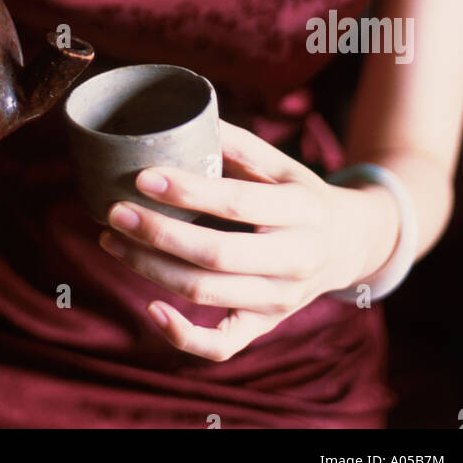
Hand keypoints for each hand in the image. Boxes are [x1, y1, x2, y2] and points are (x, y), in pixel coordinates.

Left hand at [98, 118, 395, 360]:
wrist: (349, 245)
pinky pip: (222, 345)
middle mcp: (294, 260)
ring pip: (207, 293)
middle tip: (116, 212)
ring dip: (152, 269)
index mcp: (300, 210)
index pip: (236, 203)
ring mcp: (280, 299)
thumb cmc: (301, 194)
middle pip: (215, 255)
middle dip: (157, 233)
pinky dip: (183, 336)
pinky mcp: (266, 325)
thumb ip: (237, 144)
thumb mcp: (282, 164)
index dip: (187, 191)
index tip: (143, 177)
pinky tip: (151, 308)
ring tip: (113, 241)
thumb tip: (184, 117)